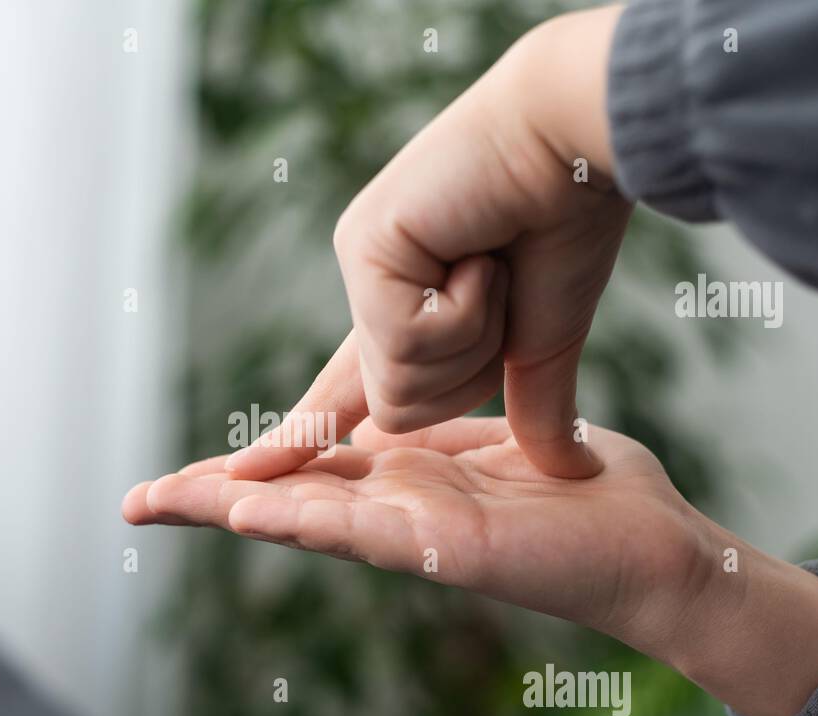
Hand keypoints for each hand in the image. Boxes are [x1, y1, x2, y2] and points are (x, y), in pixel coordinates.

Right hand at [126, 417, 817, 715]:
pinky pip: (366, 531)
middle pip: (287, 500)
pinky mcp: (449, 550)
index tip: (190, 470)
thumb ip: (444, 429)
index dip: (245, 468)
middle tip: (137, 500)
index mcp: (406, 483)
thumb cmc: (587, 493)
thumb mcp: (501, 441)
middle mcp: (398, 511)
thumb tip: (399, 404)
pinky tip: (250, 511)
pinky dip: (304, 520)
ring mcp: (418, 535)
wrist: (659, 544)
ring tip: (164, 502)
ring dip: (235, 511)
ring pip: (307, 518)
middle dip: (211, 498)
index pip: (308, 471)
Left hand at [225, 4, 631, 482]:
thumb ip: (533, 403)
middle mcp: (371, 293)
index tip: (241, 470)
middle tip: (499, 287)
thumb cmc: (564, 226)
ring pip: (398, 386)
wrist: (577, 144)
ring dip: (471, 337)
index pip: (344, 390)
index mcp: (406, 314)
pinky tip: (475, 249)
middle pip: (395, 411)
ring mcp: (361, 270)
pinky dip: (465, 308)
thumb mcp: (543, 341)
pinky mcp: (360, 248)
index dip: (302, 435)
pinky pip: (408, 341)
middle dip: (467, 372)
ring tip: (488, 260)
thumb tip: (566, 465)